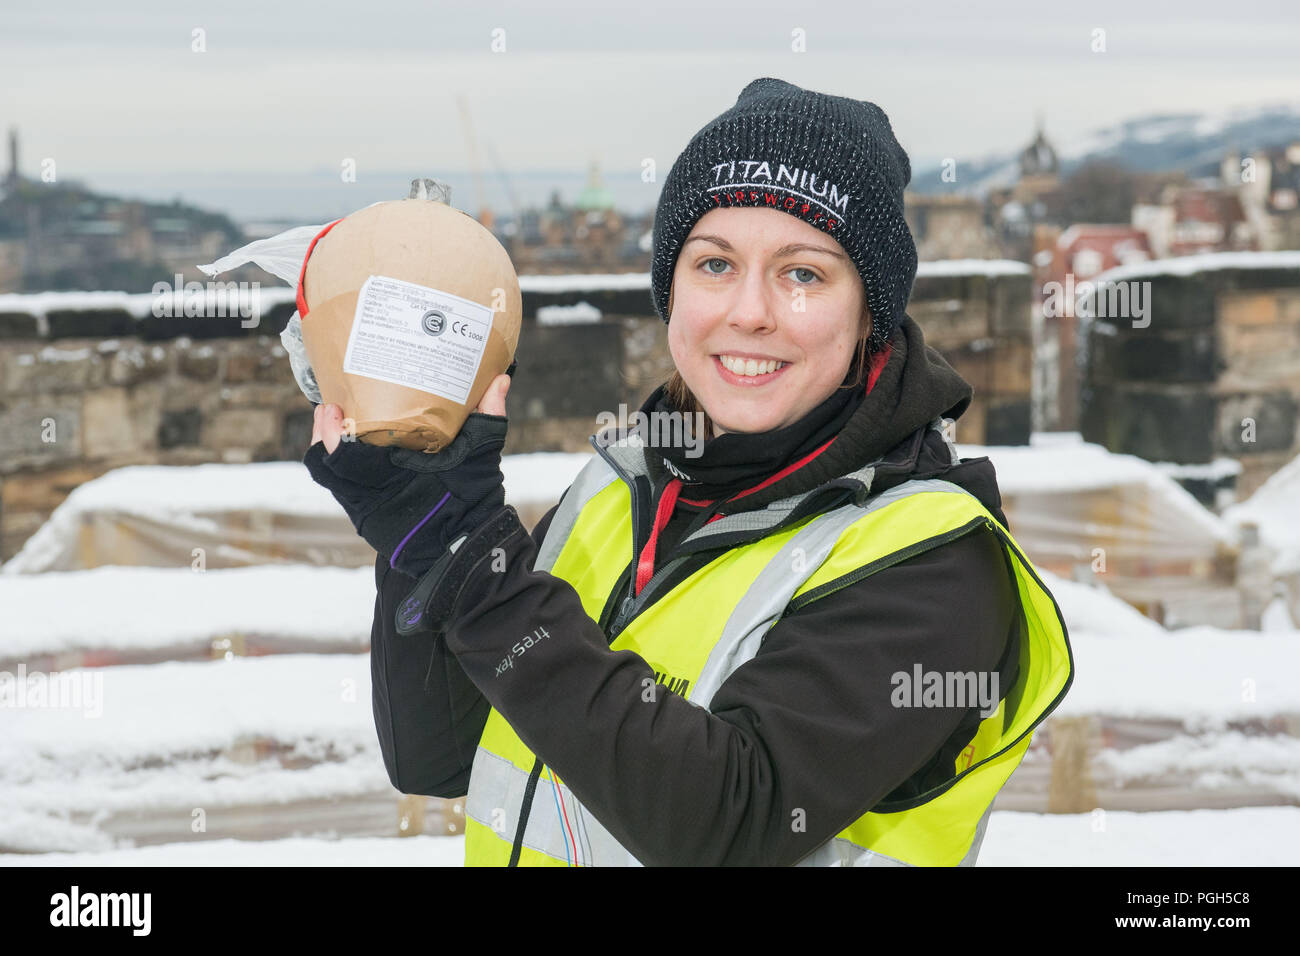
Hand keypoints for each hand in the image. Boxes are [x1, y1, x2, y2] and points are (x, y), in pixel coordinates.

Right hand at [305, 373, 511, 576]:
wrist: (462, 536)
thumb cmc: (473, 492)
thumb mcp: (481, 446)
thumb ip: (488, 413)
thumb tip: (501, 378)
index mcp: (410, 446)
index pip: (382, 416)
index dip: (367, 396)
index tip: (364, 370)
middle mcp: (386, 461)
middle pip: (352, 430)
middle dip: (340, 409)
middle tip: (337, 385)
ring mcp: (371, 480)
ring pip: (338, 451)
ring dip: (327, 429)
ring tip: (328, 408)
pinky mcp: (359, 500)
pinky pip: (334, 476)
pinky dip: (326, 455)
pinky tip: (327, 433)